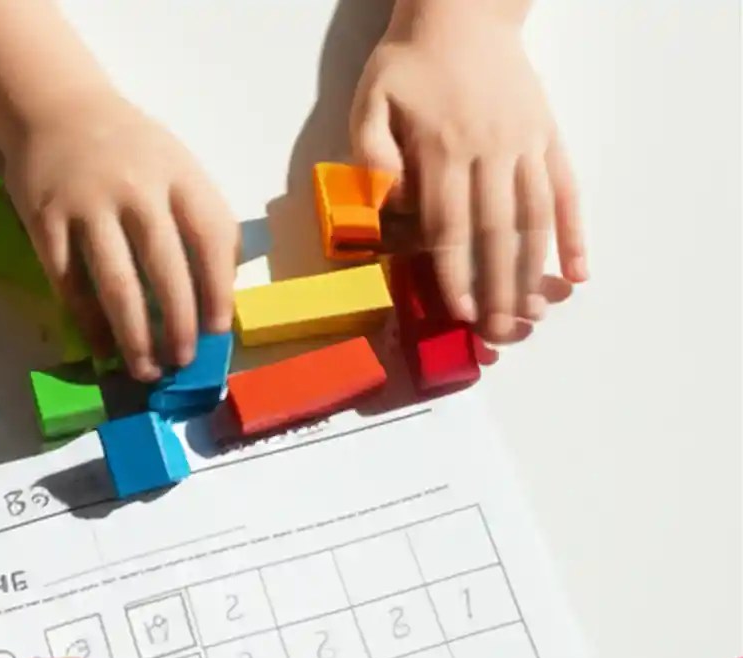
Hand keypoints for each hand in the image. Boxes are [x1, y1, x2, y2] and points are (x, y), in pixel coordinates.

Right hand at [3, 91, 238, 380]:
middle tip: (181, 361)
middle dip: (176, 323)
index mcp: (178, 175)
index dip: (217, 287)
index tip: (217, 329)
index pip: (210, 236)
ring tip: (143, 368)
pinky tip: (100, 346)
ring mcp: (87, 203)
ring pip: (115, 282)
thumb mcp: (178, 166)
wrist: (58, 109)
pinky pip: (68, 280)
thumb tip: (225, 285)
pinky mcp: (46, 218)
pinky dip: (85, 320)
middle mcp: (135, 188)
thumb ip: (203, 216)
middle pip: (164, 267)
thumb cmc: (130, 149)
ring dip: (132, 334)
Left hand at [350, 7, 586, 342]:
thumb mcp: (371, 101)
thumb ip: (373, 155)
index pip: (449, 225)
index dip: (453, 272)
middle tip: (498, 333)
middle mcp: (489, 151)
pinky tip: (578, 271)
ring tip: (533, 314)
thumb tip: (391, 207)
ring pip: (534, 218)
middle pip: (496, 232)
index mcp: (442, 148)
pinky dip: (575, 232)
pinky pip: (566, 190)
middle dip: (497, 287)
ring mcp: (525, 145)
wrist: (463, 13)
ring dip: (534, 271)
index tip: (457, 311)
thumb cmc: (409, 64)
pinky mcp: (547, 137)